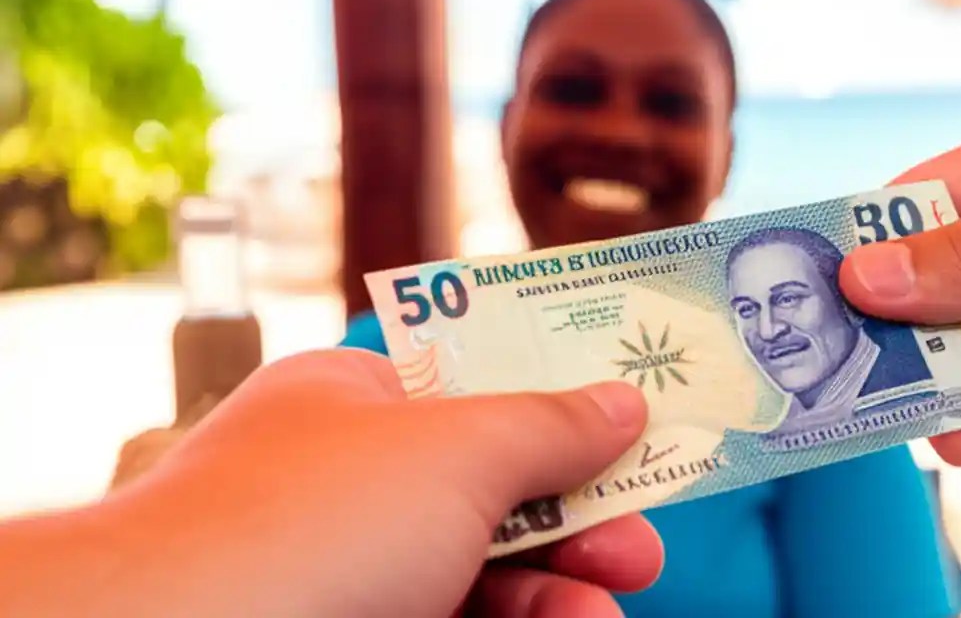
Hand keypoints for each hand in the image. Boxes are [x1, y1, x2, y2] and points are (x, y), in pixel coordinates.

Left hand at [2, 348, 658, 617]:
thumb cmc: (307, 524)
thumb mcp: (455, 451)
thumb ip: (550, 426)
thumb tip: (623, 401)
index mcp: (354, 400)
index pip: (473, 377)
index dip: (556, 391)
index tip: (631, 413)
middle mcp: (349, 480)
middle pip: (493, 481)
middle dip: (579, 506)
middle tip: (642, 536)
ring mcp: (348, 567)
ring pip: (485, 564)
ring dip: (565, 580)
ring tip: (616, 596)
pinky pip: (462, 616)